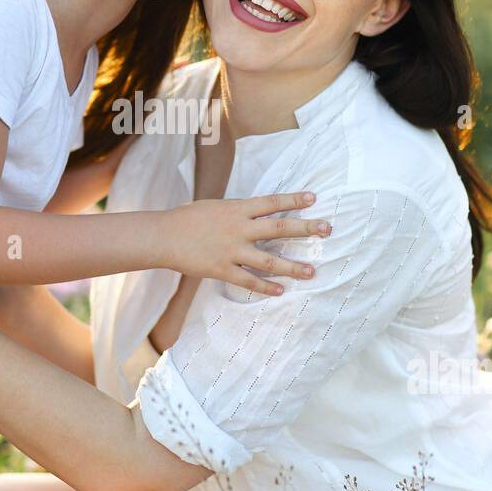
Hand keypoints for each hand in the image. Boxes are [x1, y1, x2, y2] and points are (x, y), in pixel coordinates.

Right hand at [161, 192, 330, 295]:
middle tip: (327, 229)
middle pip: (278, 228)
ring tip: (312, 272)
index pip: (272, 202)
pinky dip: (265, 287)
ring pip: (268, 260)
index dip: (294, 200)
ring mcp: (231, 250)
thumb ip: (238, 212)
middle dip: (305, 229)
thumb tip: (257, 213)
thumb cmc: (188, 218)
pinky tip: (281, 291)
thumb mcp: (216, 207)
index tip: (314, 199)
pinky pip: (248, 281)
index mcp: (237, 209)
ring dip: (292, 267)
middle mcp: (238, 228)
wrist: (164, 236)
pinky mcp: (222, 269)